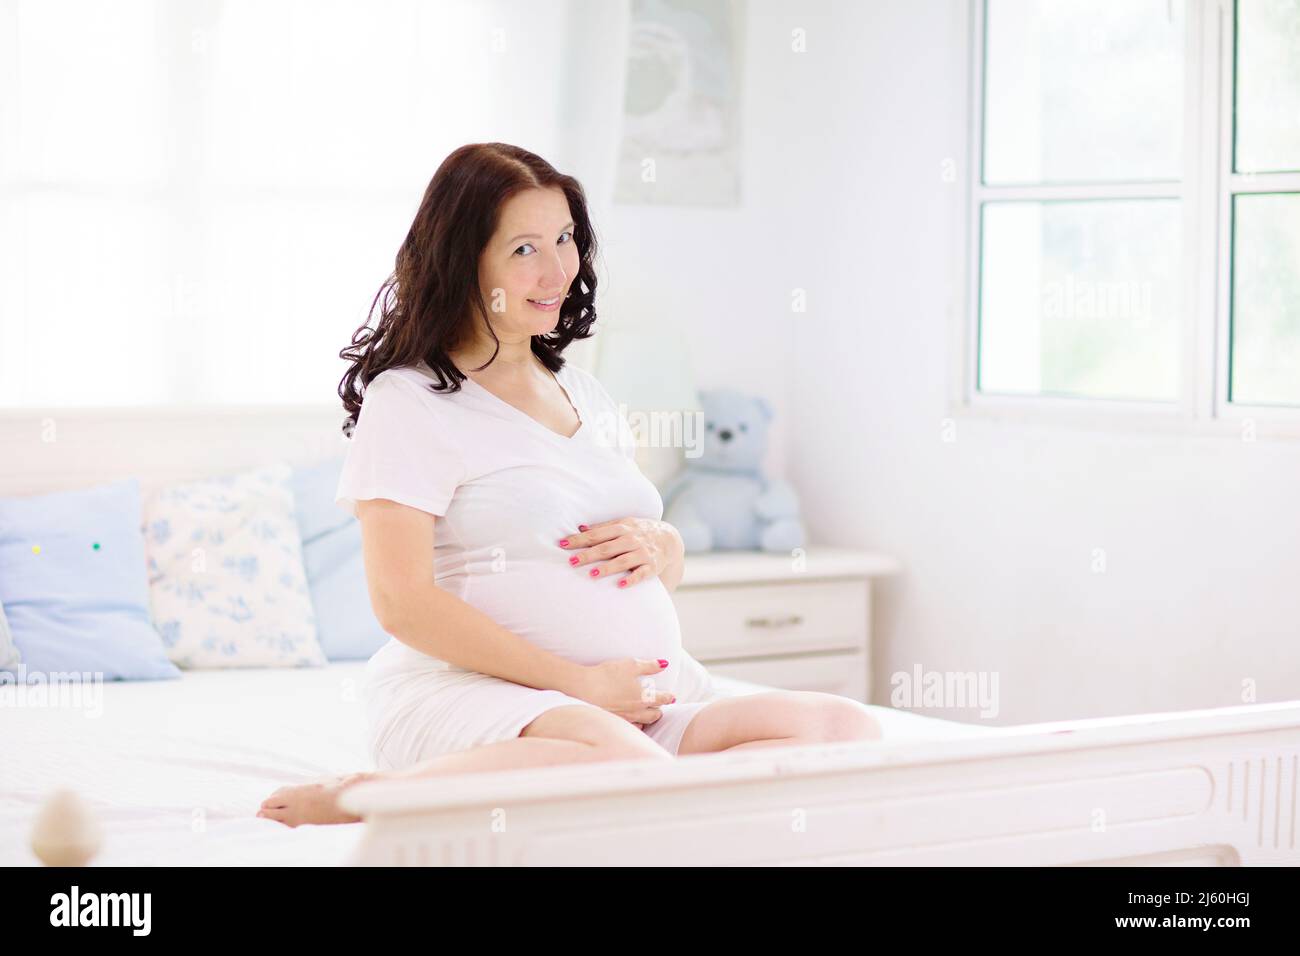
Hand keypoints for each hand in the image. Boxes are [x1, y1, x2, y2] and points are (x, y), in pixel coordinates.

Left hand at [558, 517, 684, 588]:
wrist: (669, 539)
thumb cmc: (639, 532)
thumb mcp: (623, 524)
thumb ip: (603, 527)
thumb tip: (580, 528)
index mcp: (623, 527)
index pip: (597, 534)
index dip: (580, 539)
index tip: (563, 544)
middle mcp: (632, 539)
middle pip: (607, 547)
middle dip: (589, 554)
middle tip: (571, 562)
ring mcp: (643, 553)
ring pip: (623, 561)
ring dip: (607, 567)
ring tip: (592, 574)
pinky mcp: (652, 566)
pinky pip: (641, 574)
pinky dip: (631, 579)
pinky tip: (620, 585)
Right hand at [572, 658, 676, 725]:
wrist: (583, 689)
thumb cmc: (607, 675)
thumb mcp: (630, 665)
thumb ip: (649, 665)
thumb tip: (664, 664)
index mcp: (644, 697)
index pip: (663, 699)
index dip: (669, 697)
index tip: (672, 696)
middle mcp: (638, 711)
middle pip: (656, 714)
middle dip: (659, 709)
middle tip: (660, 705)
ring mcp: (626, 719)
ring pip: (644, 723)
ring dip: (649, 718)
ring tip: (649, 713)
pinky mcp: (615, 723)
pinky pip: (631, 728)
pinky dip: (636, 725)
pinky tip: (634, 721)